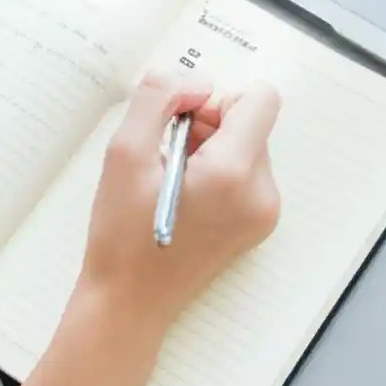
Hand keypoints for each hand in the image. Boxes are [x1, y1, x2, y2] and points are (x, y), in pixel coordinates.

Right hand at [11, 73, 281, 385]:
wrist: (129, 304)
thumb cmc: (121, 235)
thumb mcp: (124, 153)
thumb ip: (158, 98)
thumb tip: (195, 81)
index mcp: (234, 173)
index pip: (260, 99)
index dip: (217, 96)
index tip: (181, 119)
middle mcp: (261, 192)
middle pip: (252, 122)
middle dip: (208, 123)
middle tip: (164, 151)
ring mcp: (264, 212)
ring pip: (248, 145)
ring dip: (210, 146)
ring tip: (170, 177)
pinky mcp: (257, 225)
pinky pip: (246, 173)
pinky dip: (216, 170)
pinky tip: (182, 194)